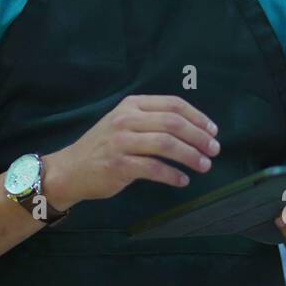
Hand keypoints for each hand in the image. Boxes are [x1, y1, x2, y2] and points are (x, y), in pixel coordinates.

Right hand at [43, 95, 218, 211]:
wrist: (70, 169)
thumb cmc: (103, 147)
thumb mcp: (124, 123)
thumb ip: (151, 120)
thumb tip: (193, 129)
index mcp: (132, 105)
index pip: (172, 104)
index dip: (197, 117)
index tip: (213, 130)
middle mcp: (126, 120)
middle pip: (173, 123)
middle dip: (199, 136)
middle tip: (215, 149)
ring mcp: (121, 142)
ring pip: (166, 145)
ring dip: (191, 156)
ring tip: (205, 165)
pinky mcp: (119, 165)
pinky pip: (154, 168)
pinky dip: (173, 175)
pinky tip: (182, 180)